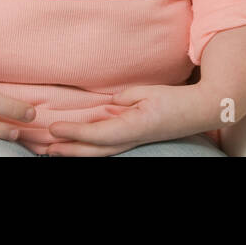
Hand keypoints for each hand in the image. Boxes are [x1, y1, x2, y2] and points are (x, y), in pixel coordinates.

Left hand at [45, 84, 193, 155]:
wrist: (200, 110)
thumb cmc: (176, 100)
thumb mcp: (149, 92)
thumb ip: (125, 98)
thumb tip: (109, 104)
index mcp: (134, 127)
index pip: (98, 133)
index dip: (74, 132)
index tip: (54, 128)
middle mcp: (132, 139)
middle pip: (94, 150)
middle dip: (68, 149)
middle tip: (45, 147)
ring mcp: (134, 141)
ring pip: (99, 152)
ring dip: (76, 151)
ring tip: (54, 150)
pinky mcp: (136, 138)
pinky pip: (108, 146)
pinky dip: (89, 146)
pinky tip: (80, 145)